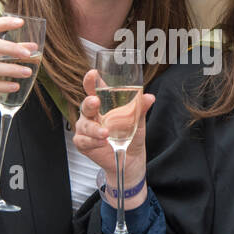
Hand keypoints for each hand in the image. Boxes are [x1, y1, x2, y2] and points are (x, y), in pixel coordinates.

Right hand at [73, 68, 154, 189]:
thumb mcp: (138, 122)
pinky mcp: (83, 143)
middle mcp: (92, 114)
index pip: (93, 89)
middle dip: (89, 103)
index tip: (93, 74)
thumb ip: (140, 109)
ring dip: (94, 129)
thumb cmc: (131, 136)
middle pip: (86, 105)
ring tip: (105, 133)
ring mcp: (86, 129)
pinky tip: (102, 142)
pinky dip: (92, 141)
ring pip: (84, 125)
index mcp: (102, 104)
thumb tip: (149, 97)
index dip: (91, 81)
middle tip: (95, 102)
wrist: (131, 160)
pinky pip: (83, 140)